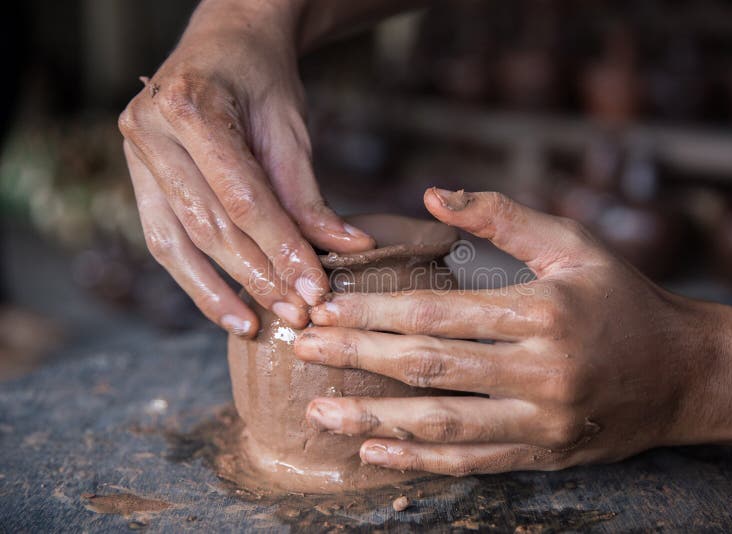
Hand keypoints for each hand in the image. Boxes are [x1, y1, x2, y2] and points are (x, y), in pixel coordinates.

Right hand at [118, 0, 374, 335]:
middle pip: (209, 225)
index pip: (243, 198)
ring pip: (177, 241)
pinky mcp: (135, 174)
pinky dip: (194, 278)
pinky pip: (162, 238)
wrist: (223, 41)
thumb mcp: (291, 128)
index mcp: (191, 107)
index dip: (281, 249)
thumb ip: (308, 195)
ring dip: (220, 290)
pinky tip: (225, 308)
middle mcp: (150, 130)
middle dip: (257, 275)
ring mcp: (134, 153)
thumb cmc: (261, 78)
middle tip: (297, 313)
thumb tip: (347, 250)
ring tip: (257, 325)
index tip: (314, 289)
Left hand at [295, 188, 719, 475]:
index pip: (438, 313)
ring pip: (442, 425)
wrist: (685, 373)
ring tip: (316, 411)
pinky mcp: (544, 455)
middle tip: (301, 347)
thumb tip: (431, 196)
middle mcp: (542, 372)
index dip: (374, 312)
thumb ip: (502, 217)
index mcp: (544, 312)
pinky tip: (371, 451)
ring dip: (373, 419)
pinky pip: (471, 463)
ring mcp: (543, 422)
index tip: (324, 306)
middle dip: (356, 358)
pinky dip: (417, 461)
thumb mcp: (573, 244)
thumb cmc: (621, 298)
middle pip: (429, 367)